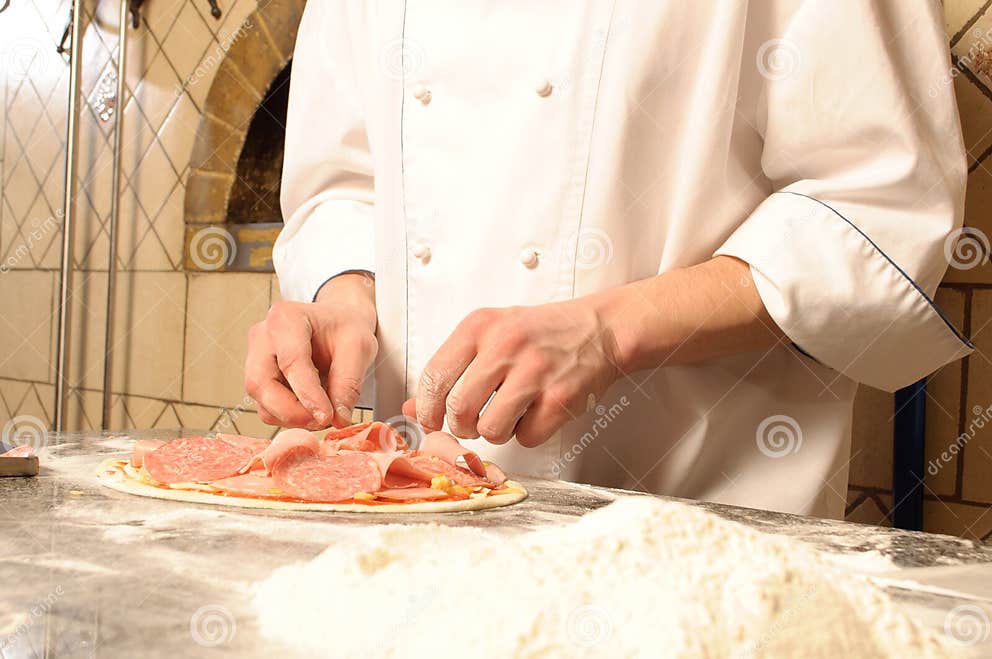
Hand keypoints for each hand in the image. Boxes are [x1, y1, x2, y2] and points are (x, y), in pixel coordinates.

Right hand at [245, 273, 376, 429]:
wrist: (337, 323)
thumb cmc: (345, 328)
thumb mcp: (359, 348)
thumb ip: (348, 383)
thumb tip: (338, 420)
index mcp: (286, 318)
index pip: (291, 361)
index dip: (308, 394)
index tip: (327, 416)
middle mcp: (262, 336)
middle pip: (261, 383)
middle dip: (292, 411)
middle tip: (323, 421)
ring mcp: (255, 358)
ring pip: (261, 399)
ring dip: (291, 417)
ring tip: (322, 415)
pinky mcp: (258, 377)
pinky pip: (265, 406)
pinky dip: (288, 416)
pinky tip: (311, 411)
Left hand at [411, 299, 622, 446]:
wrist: (599, 330)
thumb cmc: (540, 333)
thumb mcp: (490, 335)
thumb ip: (451, 369)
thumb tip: (412, 408)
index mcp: (480, 326)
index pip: (433, 377)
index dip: (426, 409)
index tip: (431, 420)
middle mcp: (505, 345)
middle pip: (458, 410)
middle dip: (461, 426)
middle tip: (472, 422)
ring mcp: (534, 372)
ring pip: (490, 429)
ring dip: (495, 432)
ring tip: (508, 414)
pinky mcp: (560, 398)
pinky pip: (526, 437)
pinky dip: (528, 433)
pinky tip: (536, 412)